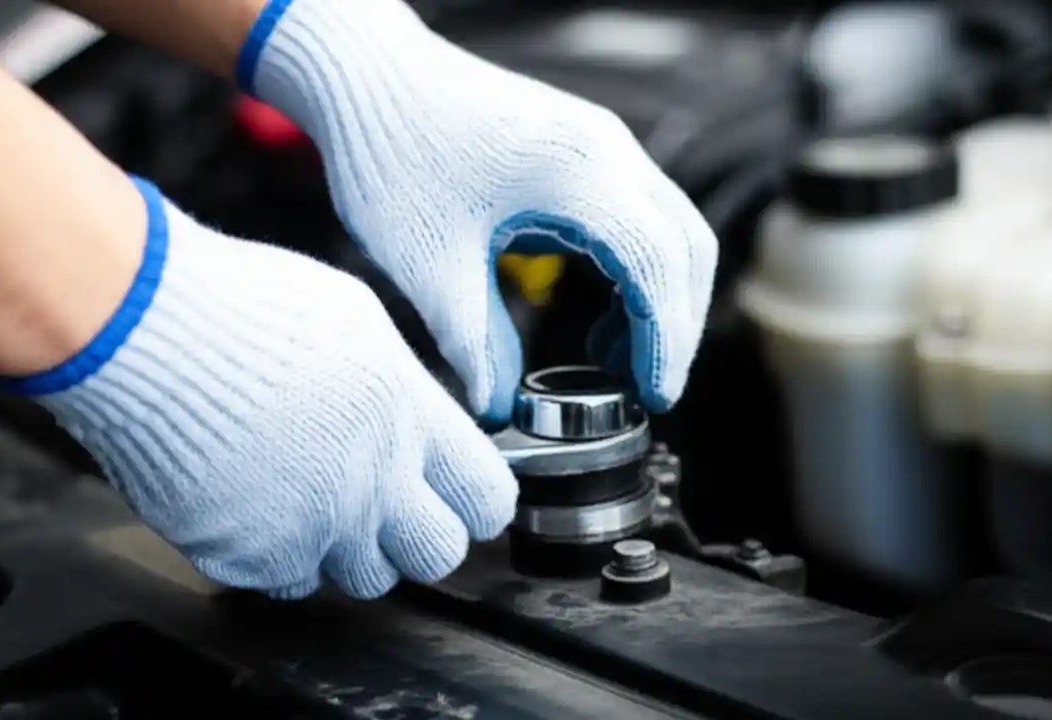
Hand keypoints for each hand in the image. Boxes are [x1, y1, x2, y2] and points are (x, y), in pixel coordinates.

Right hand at [0, 179, 516, 598]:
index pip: (488, 499)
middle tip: (389, 507)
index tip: (459, 495)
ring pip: (365, 577)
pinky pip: (289, 581)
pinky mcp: (251, 556)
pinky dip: (280, 554)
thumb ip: (404, 388)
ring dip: (349, 545)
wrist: (143, 331)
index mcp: (409, 418)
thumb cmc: (241, 308)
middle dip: (420, 536)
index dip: (475, 501)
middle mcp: (373, 482)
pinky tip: (260, 503)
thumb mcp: (358, 322)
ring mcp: (313, 526)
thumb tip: (423, 420)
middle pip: (438, 555)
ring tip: (312, 494)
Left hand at [239, 0, 717, 422]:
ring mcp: (602, 142)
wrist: (366, 75)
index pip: (657, 267)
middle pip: (685, 248)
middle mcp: (607, 148)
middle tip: (644, 392)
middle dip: (674, 326)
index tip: (655, 400)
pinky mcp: (585, 147)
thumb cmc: (390, 152)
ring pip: (670, 230)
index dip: (665, 342)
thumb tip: (498, 410)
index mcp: (578, 172)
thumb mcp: (428, 262)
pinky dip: (635, 272)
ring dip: (659, 299)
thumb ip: (472, 343)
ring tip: (614, 365)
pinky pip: (639, 215)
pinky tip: (596, 317)